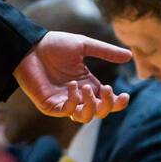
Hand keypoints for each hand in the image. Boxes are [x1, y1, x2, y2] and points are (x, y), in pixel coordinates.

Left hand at [12, 32, 132, 122]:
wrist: (30, 46)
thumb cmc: (54, 44)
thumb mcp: (83, 45)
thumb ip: (105, 51)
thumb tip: (129, 55)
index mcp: (88, 83)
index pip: (107, 100)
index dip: (117, 102)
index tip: (124, 96)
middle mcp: (78, 95)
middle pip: (100, 112)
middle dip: (107, 105)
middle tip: (107, 89)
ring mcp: (64, 101)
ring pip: (85, 117)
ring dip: (91, 105)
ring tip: (86, 87)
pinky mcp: (51, 105)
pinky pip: (68, 111)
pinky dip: (74, 101)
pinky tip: (73, 85)